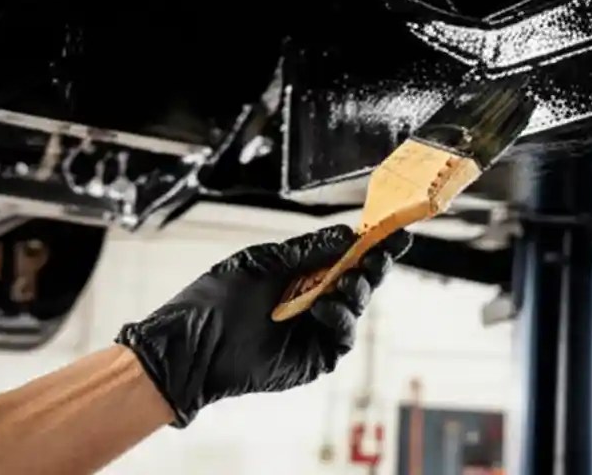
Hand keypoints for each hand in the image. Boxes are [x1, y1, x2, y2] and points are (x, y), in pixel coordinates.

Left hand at [116, 225, 407, 426]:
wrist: (194, 346)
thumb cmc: (218, 297)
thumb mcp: (266, 261)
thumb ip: (309, 250)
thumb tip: (349, 234)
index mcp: (301, 271)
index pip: (345, 255)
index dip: (372, 245)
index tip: (397, 233)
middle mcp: (314, 298)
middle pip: (360, 279)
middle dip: (374, 265)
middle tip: (379, 256)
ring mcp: (316, 328)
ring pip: (356, 305)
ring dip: (356, 289)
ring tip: (342, 284)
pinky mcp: (316, 356)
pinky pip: (344, 335)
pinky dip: (340, 319)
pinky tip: (323, 308)